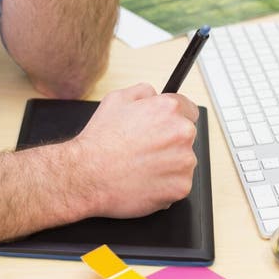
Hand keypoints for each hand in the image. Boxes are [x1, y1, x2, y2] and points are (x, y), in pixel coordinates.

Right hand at [74, 83, 198, 217]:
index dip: (174, 117)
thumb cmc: (101, 139)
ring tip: (142, 164)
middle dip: (170, 139)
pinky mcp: (181, 187)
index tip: (166, 125)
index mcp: (169, 109)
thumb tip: (155, 94)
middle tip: (146, 147)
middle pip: (186, 135)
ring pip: (183, 160)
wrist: (89, 174)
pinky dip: (165, 183)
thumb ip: (143, 91)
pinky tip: (145, 178)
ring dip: (169, 162)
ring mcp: (184, 162)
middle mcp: (182, 133)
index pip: (188, 109)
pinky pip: (179, 182)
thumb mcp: (116, 98)